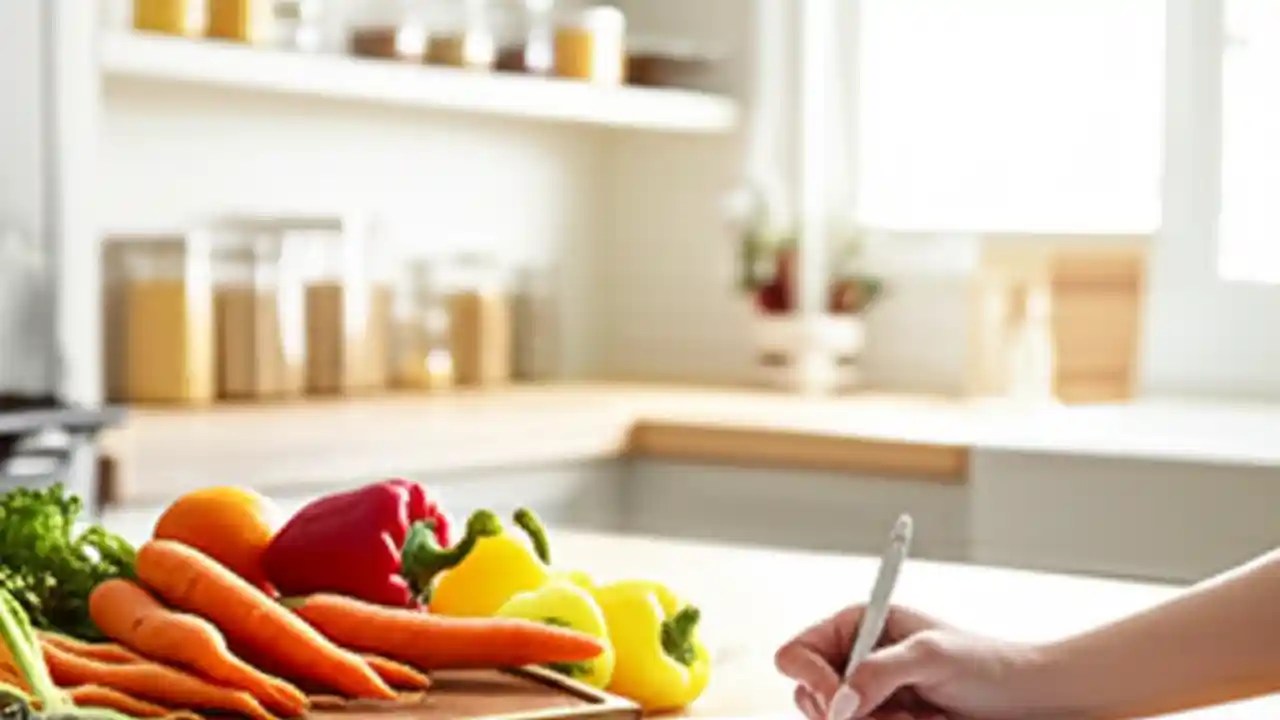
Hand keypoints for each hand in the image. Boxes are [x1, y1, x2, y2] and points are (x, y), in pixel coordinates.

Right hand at [774, 605, 1046, 719]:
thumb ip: (881, 670)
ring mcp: (871, 700)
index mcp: (858, 628)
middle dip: (846, 712)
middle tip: (892, 713)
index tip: (838, 699)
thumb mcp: (932, 655)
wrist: (1031, 702)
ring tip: (916, 718)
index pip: (797, 654)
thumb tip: (842, 699)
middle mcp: (857, 663)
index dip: (810, 678)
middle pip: (808, 699)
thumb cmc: (989, 665)